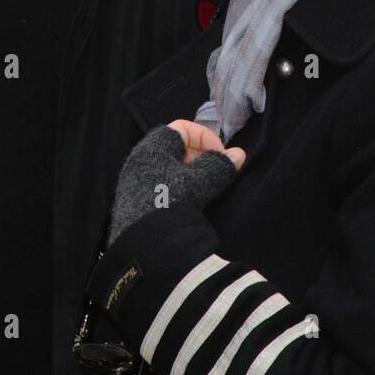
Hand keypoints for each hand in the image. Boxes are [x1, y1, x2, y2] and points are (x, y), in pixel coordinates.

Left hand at [107, 122, 245, 245]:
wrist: (142, 245)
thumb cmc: (169, 203)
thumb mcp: (199, 182)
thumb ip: (220, 166)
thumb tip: (238, 155)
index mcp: (151, 148)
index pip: (182, 128)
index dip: (205, 137)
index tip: (221, 155)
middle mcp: (140, 161)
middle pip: (176, 149)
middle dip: (202, 158)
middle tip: (219, 173)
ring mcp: (136, 184)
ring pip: (171, 170)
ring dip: (194, 176)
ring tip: (209, 189)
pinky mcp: (138, 204)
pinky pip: (163, 187)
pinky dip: (182, 190)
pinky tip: (194, 203)